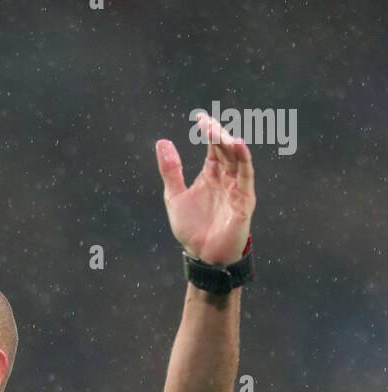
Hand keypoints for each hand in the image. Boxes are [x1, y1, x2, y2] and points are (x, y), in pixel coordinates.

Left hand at [156, 112, 255, 265]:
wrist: (203, 256)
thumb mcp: (174, 197)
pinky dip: (244, 161)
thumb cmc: (192, 228)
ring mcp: (237, 188)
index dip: (208, 131)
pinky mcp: (244, 201)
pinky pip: (246, 177)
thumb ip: (171, 171)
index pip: (213, 146)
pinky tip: (239, 146)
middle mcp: (226, 177)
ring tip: (220, 133)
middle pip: (225, 149)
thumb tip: (162, 141)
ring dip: (230, 145)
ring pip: (237, 159)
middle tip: (207, 124)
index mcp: (211, 174)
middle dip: (217, 136)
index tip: (199, 118)